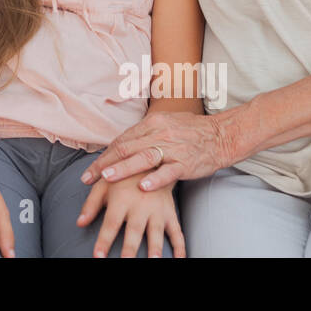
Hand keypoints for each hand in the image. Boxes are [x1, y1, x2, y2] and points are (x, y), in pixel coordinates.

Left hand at [76, 173, 183, 257]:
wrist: (151, 159)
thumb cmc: (123, 176)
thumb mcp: (104, 185)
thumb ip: (91, 204)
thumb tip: (79, 222)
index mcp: (121, 199)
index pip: (110, 223)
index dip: (103, 240)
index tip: (98, 256)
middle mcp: (140, 205)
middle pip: (134, 231)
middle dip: (130, 249)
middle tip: (125, 262)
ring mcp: (157, 210)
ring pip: (157, 232)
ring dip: (156, 248)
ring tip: (154, 261)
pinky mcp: (170, 212)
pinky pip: (177, 232)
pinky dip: (180, 247)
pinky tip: (179, 259)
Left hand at [87, 111, 233, 191]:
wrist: (222, 135)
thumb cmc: (192, 131)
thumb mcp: (166, 123)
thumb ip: (145, 133)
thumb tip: (123, 143)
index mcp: (152, 123)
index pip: (122, 140)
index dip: (105, 154)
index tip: (92, 168)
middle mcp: (159, 133)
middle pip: (126, 148)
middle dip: (105, 164)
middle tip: (88, 177)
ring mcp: (173, 149)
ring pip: (143, 158)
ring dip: (122, 168)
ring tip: (106, 178)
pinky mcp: (185, 163)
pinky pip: (168, 172)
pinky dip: (154, 179)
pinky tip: (142, 186)